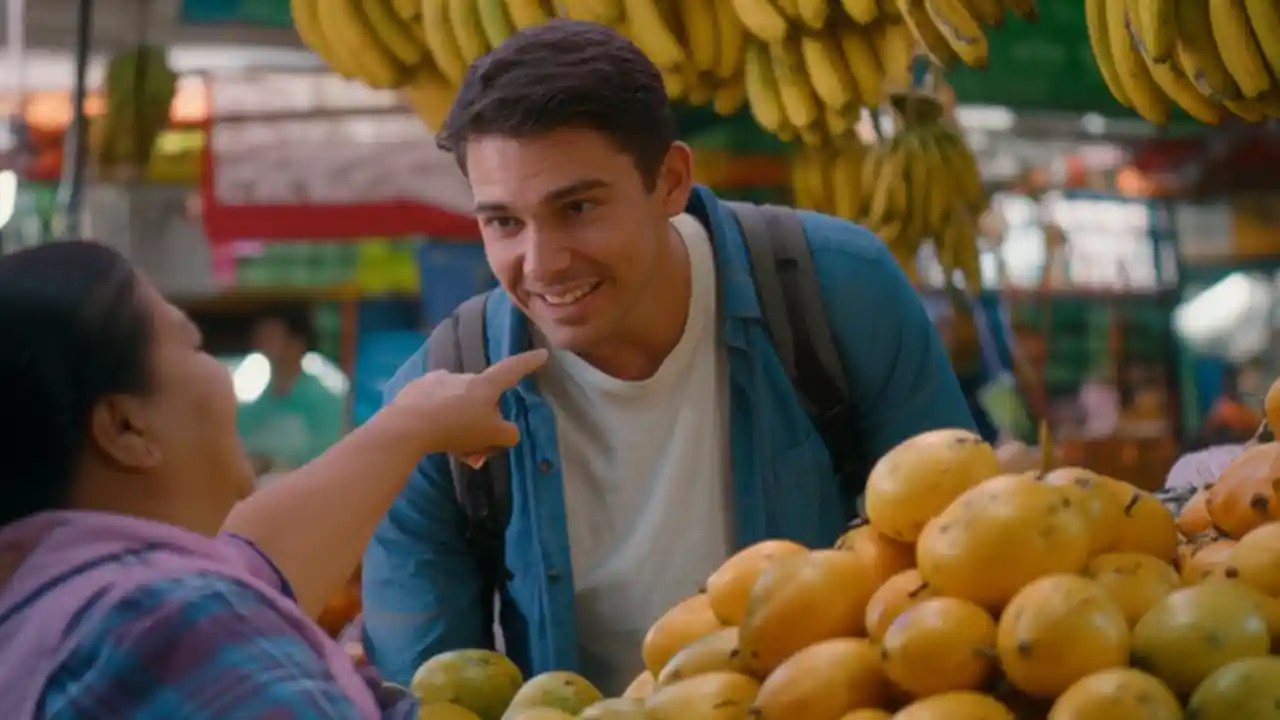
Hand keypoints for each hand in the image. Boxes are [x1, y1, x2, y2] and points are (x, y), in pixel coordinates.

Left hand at [387, 349, 547, 457]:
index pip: (513, 370)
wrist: (408, 427)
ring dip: (458, 415)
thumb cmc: (457, 428)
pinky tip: (430, 432)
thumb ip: (508, 434)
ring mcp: (436, 380)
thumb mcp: (493, 436)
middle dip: (482, 411)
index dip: (528, 363)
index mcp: (485, 385)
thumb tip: (509, 431)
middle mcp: (462, 375)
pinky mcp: (415, 389)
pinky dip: (436, 414)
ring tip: (451, 441)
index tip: (541, 353)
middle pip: (481, 392)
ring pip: (456, 397)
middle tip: (477, 439)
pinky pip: (433, 401)